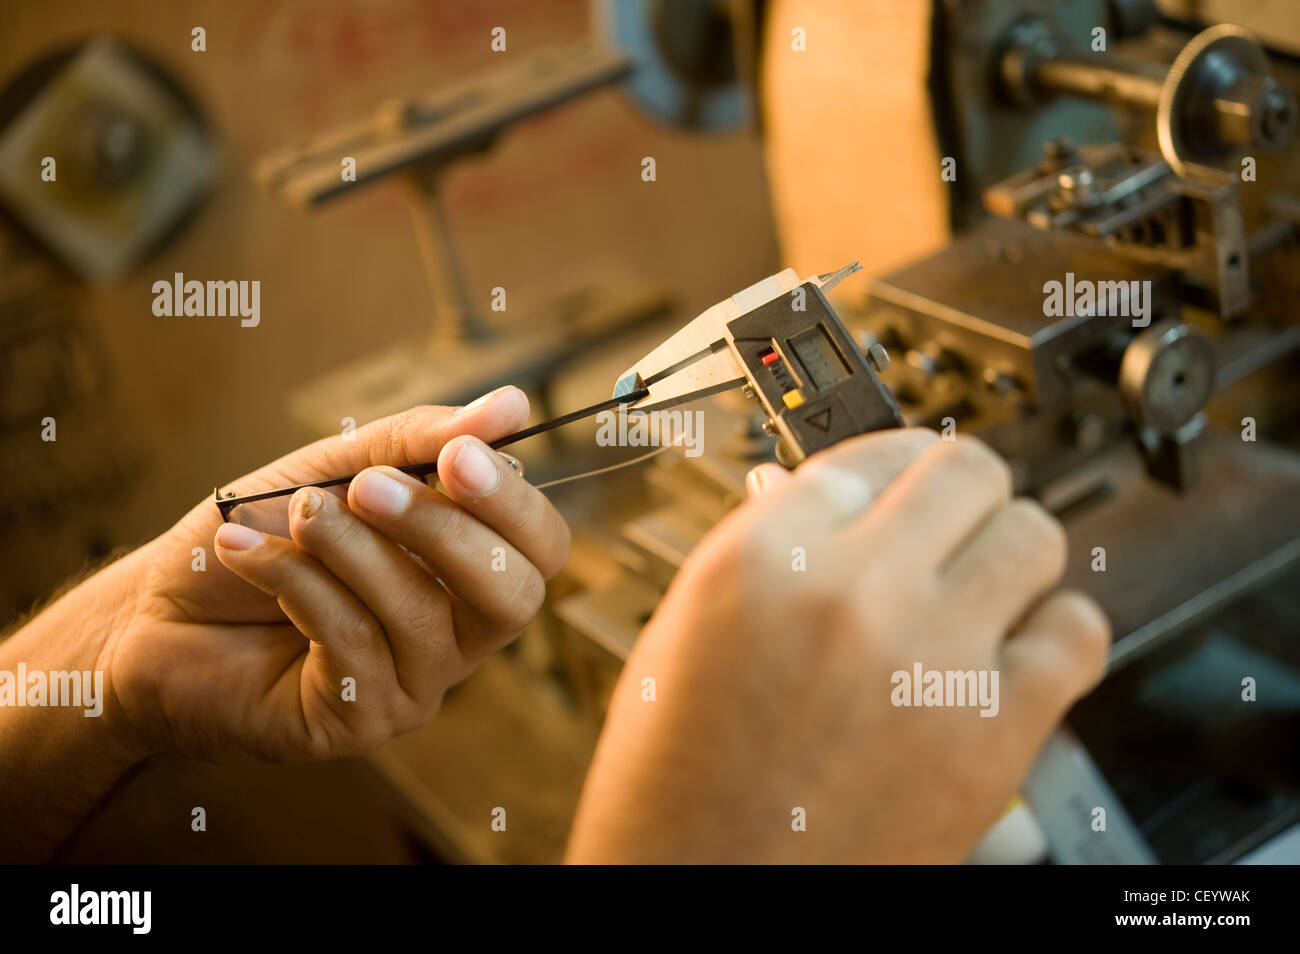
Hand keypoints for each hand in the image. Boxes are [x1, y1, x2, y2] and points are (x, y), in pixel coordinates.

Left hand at [104, 385, 568, 761]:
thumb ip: (421, 441)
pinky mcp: (357, 722)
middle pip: (511, 597)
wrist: (154, 608)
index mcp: (465, 571)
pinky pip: (350, 641)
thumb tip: (512, 405)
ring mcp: (411, 686)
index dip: (513, 504)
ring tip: (296, 511)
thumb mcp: (338, 467)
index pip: (540, 549)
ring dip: (349, 549)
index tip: (458, 454)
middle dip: (444, 532)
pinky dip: (296, 581)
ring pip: (418, 613)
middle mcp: (455, 635)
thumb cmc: (261, 531)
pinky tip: (244, 553)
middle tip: (367, 486)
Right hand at [567, 429, 1108, 862]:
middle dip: (956, 489)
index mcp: (760, 560)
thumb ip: (771, 549)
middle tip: (946, 517)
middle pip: (964, 469)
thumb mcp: (687, 631)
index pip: (870, 451)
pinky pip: (1075, 635)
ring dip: (1008, 548)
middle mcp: (852, 593)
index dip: (891, 462)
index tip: (900, 478)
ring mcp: (931, 661)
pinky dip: (1052, 631)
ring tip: (982, 580)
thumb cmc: (678, 780)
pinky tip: (1013, 648)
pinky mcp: (992, 735)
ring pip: (1032, 536)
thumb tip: (845, 500)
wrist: (706, 892)